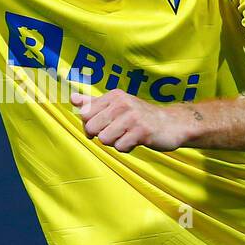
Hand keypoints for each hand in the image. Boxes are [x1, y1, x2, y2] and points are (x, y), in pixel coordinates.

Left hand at [69, 88, 194, 152]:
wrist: (172, 124)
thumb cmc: (140, 117)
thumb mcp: (117, 105)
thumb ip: (94, 103)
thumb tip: (72, 98)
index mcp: (114, 96)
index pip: (85, 114)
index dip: (89, 126)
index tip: (102, 127)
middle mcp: (122, 103)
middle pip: (91, 128)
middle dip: (102, 135)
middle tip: (118, 132)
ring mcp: (132, 116)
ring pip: (105, 139)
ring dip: (115, 143)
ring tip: (127, 136)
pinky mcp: (141, 131)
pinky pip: (120, 147)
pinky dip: (126, 148)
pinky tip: (136, 141)